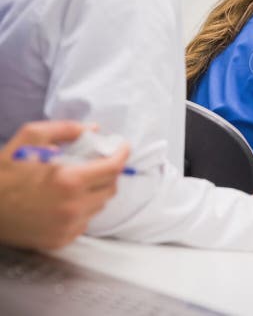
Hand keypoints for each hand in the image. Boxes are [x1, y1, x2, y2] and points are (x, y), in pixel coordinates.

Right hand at [0, 121, 128, 249]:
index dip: (122, 154)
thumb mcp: (29, 138)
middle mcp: (73, 206)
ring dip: (95, 191)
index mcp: (69, 180)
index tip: (122, 146)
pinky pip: (85, 222)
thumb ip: (65, 129)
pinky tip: (64, 200)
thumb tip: (93, 129)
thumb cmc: (3, 172)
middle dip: (108, 172)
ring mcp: (68, 226)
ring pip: (100, 205)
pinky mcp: (60, 240)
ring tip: (76, 181)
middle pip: (111, 187)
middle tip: (97, 162)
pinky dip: (82, 209)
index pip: (113, 168)